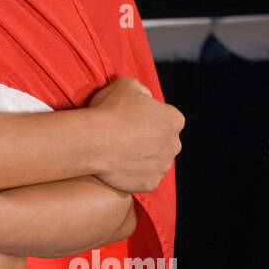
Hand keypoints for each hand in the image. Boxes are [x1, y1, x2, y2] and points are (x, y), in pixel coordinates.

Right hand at [88, 75, 184, 193]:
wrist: (94, 141)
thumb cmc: (110, 110)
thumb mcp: (126, 85)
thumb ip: (140, 89)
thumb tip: (143, 97)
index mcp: (174, 120)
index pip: (166, 118)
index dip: (149, 117)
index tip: (133, 118)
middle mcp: (174, 144)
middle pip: (163, 141)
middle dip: (149, 139)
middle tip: (125, 136)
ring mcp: (162, 166)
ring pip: (154, 161)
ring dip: (142, 157)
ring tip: (119, 151)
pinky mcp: (150, 183)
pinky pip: (144, 178)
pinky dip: (134, 173)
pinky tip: (118, 165)